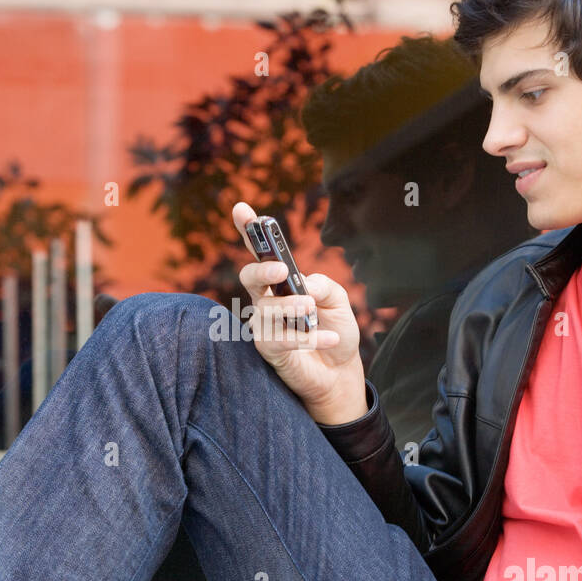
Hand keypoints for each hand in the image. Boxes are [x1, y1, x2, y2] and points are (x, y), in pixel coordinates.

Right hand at [232, 202, 367, 423]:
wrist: (341, 372)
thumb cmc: (335, 330)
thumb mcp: (340, 302)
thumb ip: (324, 285)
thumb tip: (301, 282)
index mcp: (282, 282)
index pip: (261, 252)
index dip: (249, 230)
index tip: (240, 208)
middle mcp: (267, 300)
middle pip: (249, 277)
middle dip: (261, 269)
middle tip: (282, 270)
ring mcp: (264, 325)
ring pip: (264, 308)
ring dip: (290, 306)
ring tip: (310, 310)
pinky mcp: (268, 351)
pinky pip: (279, 339)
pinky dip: (309, 337)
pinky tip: (330, 338)